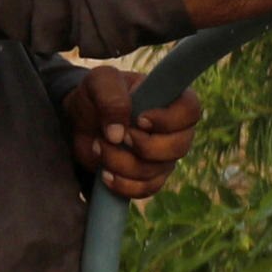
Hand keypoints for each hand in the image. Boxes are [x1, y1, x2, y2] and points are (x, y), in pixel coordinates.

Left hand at [63, 67, 201, 201]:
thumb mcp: (99, 82)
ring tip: (99, 146)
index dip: (169, 120)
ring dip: (122, 163)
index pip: (191, 111)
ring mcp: (164, 156)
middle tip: (117, 136)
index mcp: (171, 100)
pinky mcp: (149, 176)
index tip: (139, 120)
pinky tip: (105, 173)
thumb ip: (112, 98)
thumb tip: (119, 133)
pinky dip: (123, 185)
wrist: (80, 121)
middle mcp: (175, 130)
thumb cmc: (97, 95)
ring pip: (157, 170)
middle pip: (179, 147)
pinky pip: (146, 189)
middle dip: (143, 147)